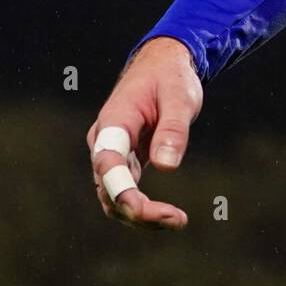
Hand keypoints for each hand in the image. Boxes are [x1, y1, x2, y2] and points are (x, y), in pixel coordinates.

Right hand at [86, 36, 202, 230]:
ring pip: (114, 197)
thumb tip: (166, 166)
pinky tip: (169, 217)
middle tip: (176, 220)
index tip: (140, 209)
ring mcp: (111, 154)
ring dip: (141, 215)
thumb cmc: (170, 77)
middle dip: (138, 211)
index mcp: (114, 121)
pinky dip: (143, 208)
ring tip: (178, 221)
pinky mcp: (124, 162)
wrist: (162, 65)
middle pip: (108, 189)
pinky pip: (125, 192)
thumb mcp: (180, 96)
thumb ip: (172, 129)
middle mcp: (105, 142)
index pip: (107, 162)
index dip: (119, 189)